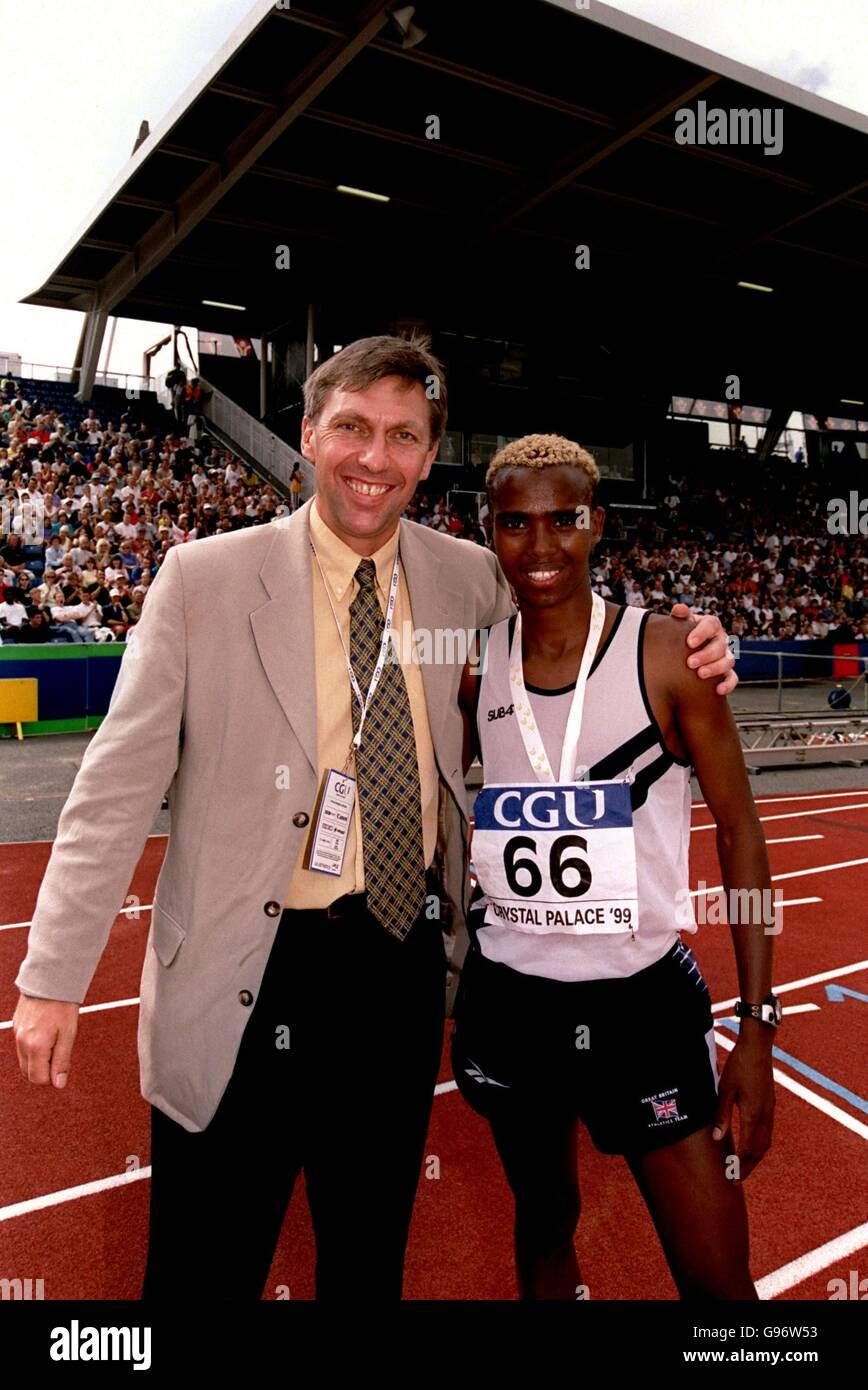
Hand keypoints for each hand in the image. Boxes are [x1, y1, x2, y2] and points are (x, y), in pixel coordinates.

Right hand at [13, 994, 79, 1088]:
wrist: (50, 980)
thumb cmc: (62, 1007)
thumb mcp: (68, 1035)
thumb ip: (62, 1061)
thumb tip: (58, 1084)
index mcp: (35, 1047)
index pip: (38, 1079)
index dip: (52, 1077)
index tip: (62, 1064)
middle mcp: (21, 1043)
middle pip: (28, 1073)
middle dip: (43, 1071)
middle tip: (59, 1053)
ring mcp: (16, 1034)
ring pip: (24, 1061)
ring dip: (37, 1060)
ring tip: (53, 1042)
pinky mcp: (15, 1026)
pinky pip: (21, 1047)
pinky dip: (32, 1049)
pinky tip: (44, 1034)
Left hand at [670, 604, 737, 694]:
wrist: (686, 651)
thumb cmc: (683, 636)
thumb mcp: (680, 625)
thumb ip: (679, 617)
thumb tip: (678, 609)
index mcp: (711, 625)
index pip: (711, 624)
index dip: (702, 633)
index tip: (689, 643)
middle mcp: (721, 640)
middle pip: (720, 645)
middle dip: (706, 654)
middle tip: (690, 663)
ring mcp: (726, 656)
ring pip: (728, 661)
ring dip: (715, 668)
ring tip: (700, 674)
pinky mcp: (728, 673)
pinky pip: (733, 678)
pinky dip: (728, 684)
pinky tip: (718, 690)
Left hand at [711, 1038, 774, 1179]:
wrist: (758, 1048)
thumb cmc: (739, 1066)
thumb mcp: (725, 1089)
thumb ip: (721, 1115)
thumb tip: (716, 1138)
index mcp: (753, 1114)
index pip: (747, 1149)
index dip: (739, 1165)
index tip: (731, 1178)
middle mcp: (765, 1116)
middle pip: (758, 1151)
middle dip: (747, 1167)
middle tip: (736, 1181)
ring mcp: (770, 1111)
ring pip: (765, 1143)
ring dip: (755, 1158)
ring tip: (743, 1168)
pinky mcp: (770, 1105)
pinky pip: (767, 1133)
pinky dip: (760, 1146)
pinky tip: (753, 1148)